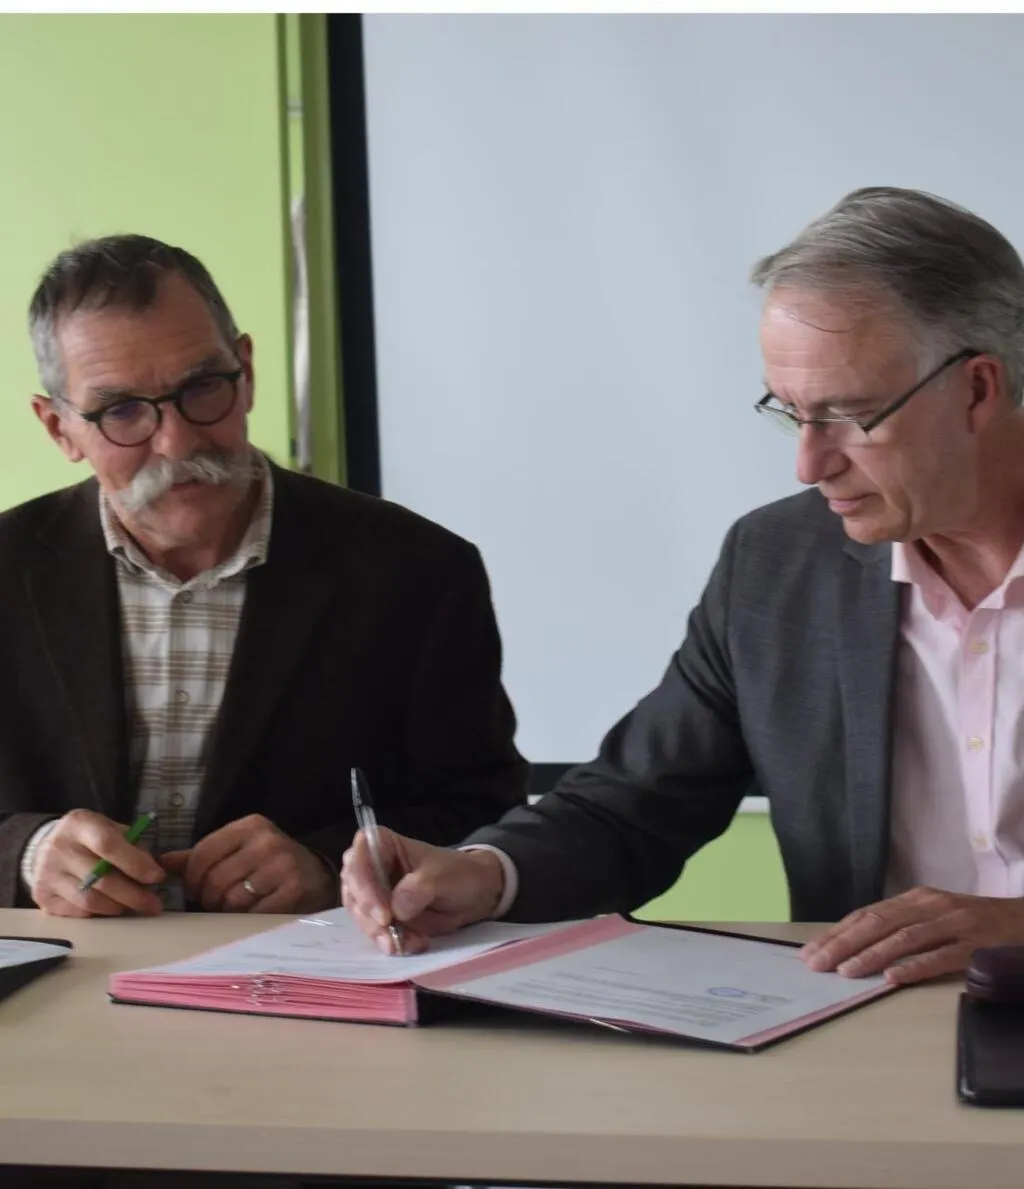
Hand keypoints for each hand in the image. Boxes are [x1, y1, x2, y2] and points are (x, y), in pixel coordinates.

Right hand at [30, 809, 165, 917]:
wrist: (47, 846)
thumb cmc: (89, 837)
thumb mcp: (110, 829)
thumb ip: (132, 845)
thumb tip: (153, 870)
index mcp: (80, 824)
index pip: (108, 845)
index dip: (135, 863)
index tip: (157, 877)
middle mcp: (59, 848)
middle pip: (100, 878)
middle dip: (133, 894)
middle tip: (154, 904)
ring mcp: (47, 874)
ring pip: (90, 900)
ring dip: (118, 907)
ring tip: (134, 906)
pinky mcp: (42, 896)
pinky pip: (78, 912)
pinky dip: (99, 913)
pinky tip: (110, 907)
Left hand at [160, 814, 335, 913]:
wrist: (316, 875)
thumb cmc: (268, 863)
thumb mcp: (238, 850)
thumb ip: (201, 856)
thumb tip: (162, 863)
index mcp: (251, 826)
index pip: (205, 852)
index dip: (191, 876)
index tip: (192, 889)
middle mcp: (268, 842)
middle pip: (216, 879)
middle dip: (208, 897)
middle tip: (214, 902)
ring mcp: (283, 866)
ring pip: (233, 899)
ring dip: (228, 910)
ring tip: (235, 907)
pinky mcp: (295, 890)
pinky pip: (254, 913)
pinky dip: (247, 919)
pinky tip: (253, 913)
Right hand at [341, 827, 505, 953]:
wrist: (475, 895)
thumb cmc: (458, 873)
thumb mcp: (443, 875)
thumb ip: (420, 887)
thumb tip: (397, 907)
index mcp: (384, 845)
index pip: (358, 858)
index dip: (364, 885)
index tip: (384, 914)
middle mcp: (372, 867)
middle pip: (353, 890)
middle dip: (369, 916)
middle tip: (390, 934)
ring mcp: (374, 893)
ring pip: (360, 915)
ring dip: (380, 934)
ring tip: (409, 943)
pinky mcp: (381, 916)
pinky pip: (374, 931)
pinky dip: (390, 942)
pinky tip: (413, 945)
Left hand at [801, 886, 1023, 984]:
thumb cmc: (976, 923)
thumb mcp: (935, 917)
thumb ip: (903, 927)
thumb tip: (855, 947)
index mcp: (917, 899)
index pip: (868, 914)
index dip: (837, 933)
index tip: (810, 951)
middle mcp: (931, 906)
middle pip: (878, 923)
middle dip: (843, 944)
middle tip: (816, 964)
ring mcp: (955, 924)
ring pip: (904, 938)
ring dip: (871, 955)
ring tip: (846, 972)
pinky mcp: (977, 945)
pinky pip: (941, 957)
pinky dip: (914, 967)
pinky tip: (892, 978)